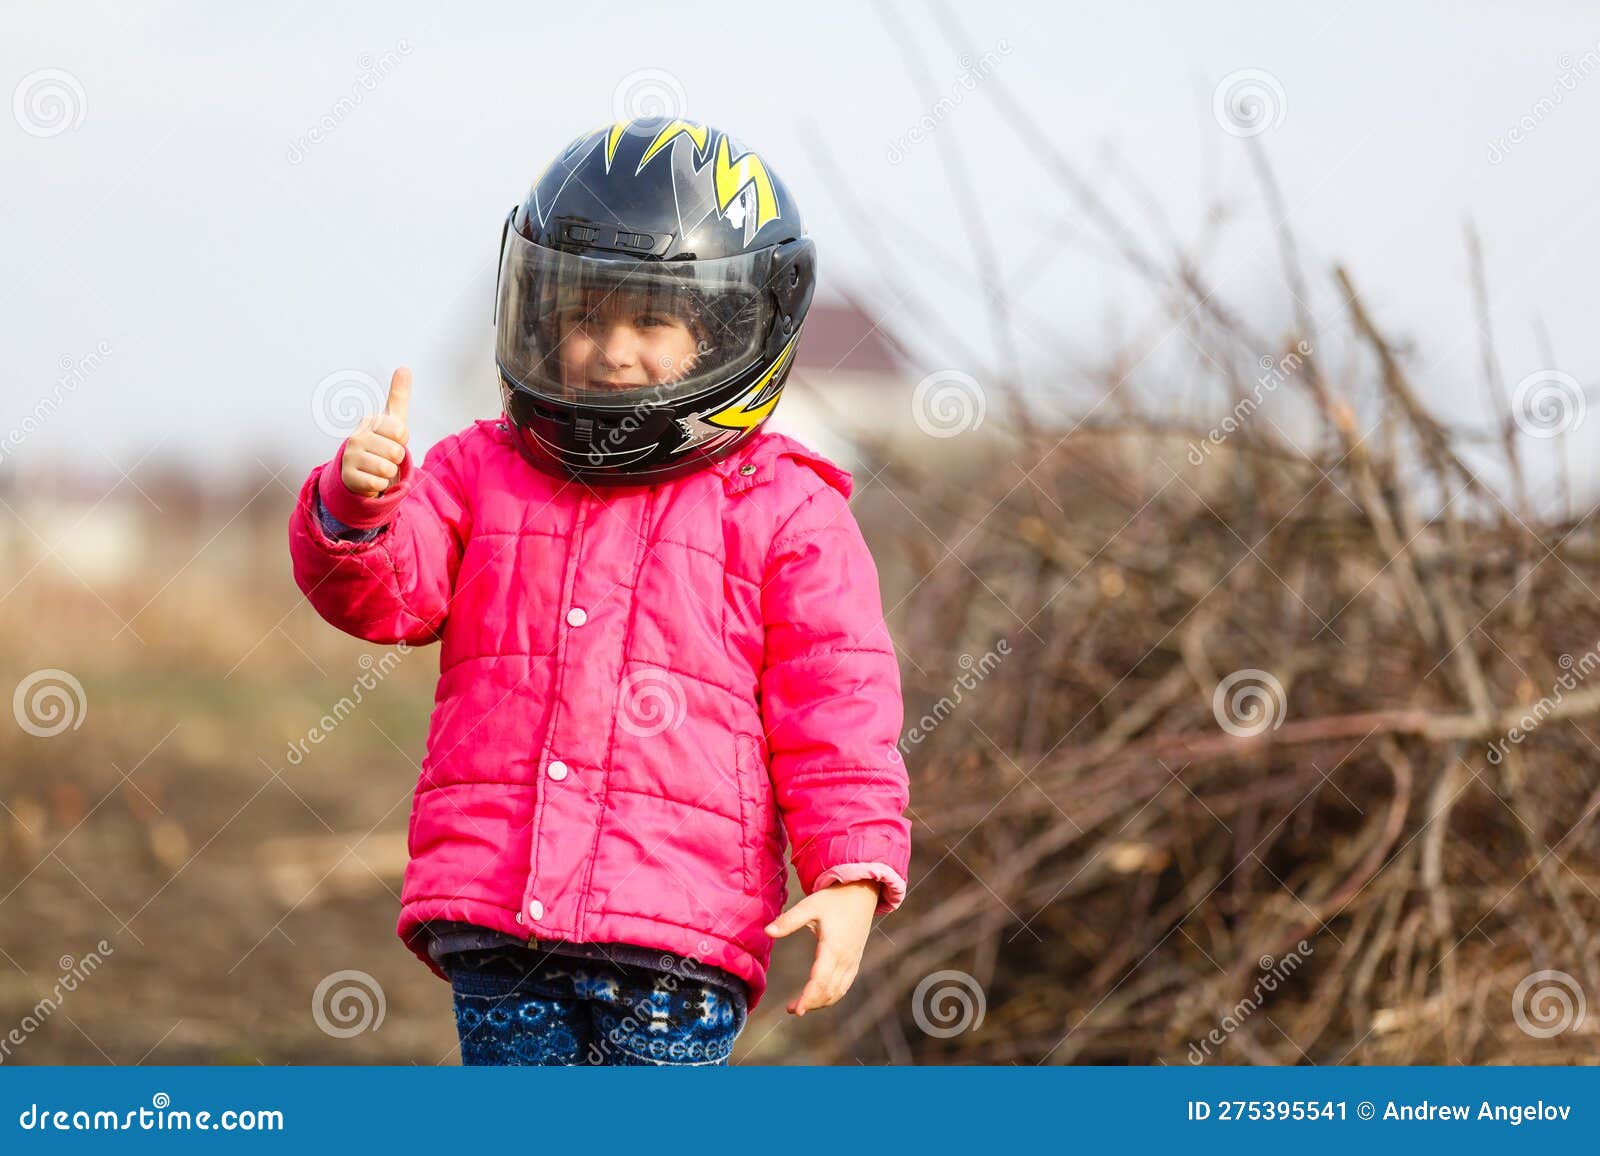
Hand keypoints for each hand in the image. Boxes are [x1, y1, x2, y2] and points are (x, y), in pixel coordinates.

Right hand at [340, 367, 410, 496]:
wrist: (362, 470)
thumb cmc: (382, 442)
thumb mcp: (393, 420)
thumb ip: (398, 395)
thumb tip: (403, 367)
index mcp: (369, 421)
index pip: (401, 432)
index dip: (402, 440)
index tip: (392, 439)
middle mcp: (356, 436)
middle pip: (396, 452)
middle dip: (396, 459)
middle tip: (385, 456)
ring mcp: (350, 456)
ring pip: (387, 469)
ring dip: (388, 473)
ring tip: (378, 467)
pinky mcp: (349, 477)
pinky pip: (378, 483)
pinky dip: (380, 485)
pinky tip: (371, 478)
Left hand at [763, 880, 880, 1015]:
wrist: (861, 892)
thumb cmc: (833, 899)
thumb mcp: (809, 905)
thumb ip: (789, 920)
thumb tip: (767, 931)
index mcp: (833, 948)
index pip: (820, 981)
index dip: (808, 998)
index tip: (795, 1010)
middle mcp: (846, 958)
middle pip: (828, 991)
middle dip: (811, 1004)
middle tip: (791, 1009)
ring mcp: (852, 961)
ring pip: (838, 991)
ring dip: (821, 1002)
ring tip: (801, 1005)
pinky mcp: (855, 960)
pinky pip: (844, 985)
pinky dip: (832, 995)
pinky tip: (819, 996)